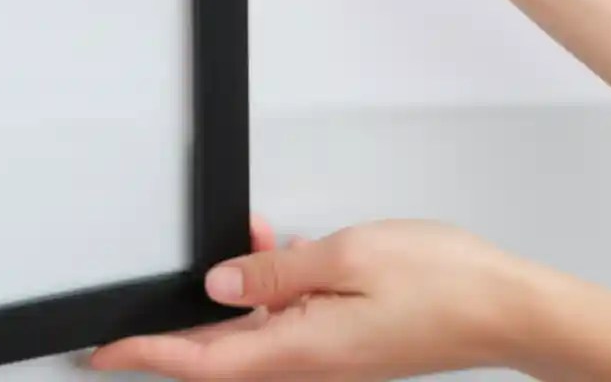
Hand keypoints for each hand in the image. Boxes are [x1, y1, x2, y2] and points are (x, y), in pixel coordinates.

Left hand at [90, 219, 533, 379]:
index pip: (199, 363)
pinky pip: (290, 323)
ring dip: (232, 298)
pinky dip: (273, 289)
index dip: (146, 355)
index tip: (103, 351)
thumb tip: (219, 284)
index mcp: (299, 351)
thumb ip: (274, 272)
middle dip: (178, 328)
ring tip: (234, 244)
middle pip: (221, 354)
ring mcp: (330, 358)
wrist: (507, 308)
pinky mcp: (347, 345)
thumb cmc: (444, 284)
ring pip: (255, 335)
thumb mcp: (346, 256)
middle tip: (138, 311)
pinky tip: (276, 249)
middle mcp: (310, 365)